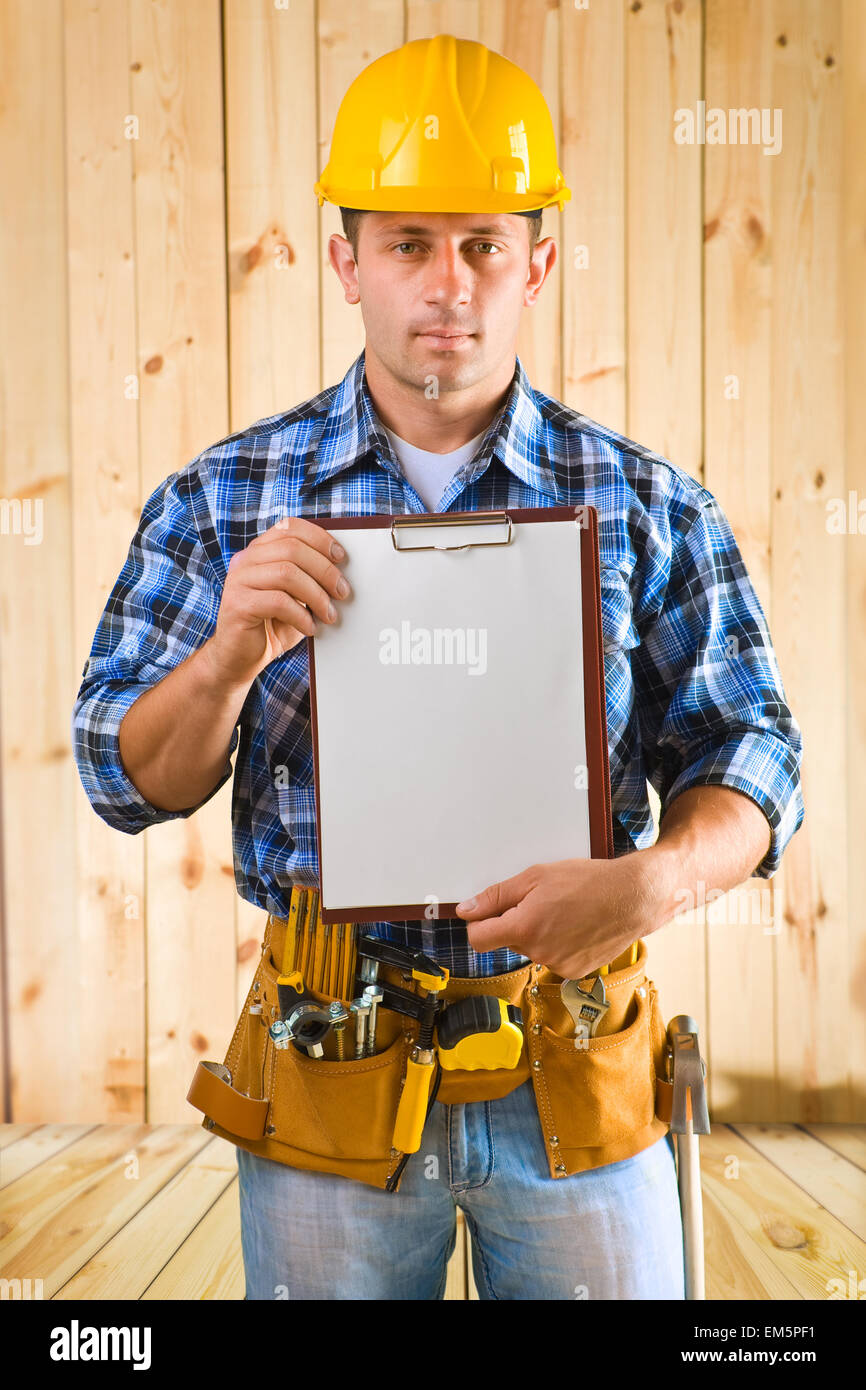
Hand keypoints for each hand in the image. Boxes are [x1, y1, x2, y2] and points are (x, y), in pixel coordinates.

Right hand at [204, 517, 351, 688]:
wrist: (240, 657)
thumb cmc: (273, 626)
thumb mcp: (296, 597)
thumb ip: (309, 579)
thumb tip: (342, 573)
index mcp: (259, 551)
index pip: (289, 527)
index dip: (318, 538)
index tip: (341, 557)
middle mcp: (245, 560)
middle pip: (291, 549)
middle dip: (324, 570)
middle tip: (342, 592)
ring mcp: (238, 581)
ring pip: (286, 573)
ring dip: (316, 595)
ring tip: (329, 615)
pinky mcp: (237, 604)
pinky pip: (277, 601)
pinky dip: (301, 615)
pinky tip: (310, 628)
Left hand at [454, 850, 671, 978]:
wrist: (632, 898)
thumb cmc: (588, 882)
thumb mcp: (535, 877)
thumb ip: (496, 897)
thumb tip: (466, 910)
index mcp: (524, 928)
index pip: (478, 939)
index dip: (478, 923)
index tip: (486, 913)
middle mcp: (539, 952)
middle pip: (507, 941)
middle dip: (515, 923)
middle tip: (540, 900)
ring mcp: (558, 965)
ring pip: (531, 949)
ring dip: (538, 933)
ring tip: (564, 911)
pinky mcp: (575, 972)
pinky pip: (552, 958)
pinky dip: (558, 944)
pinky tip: (575, 926)